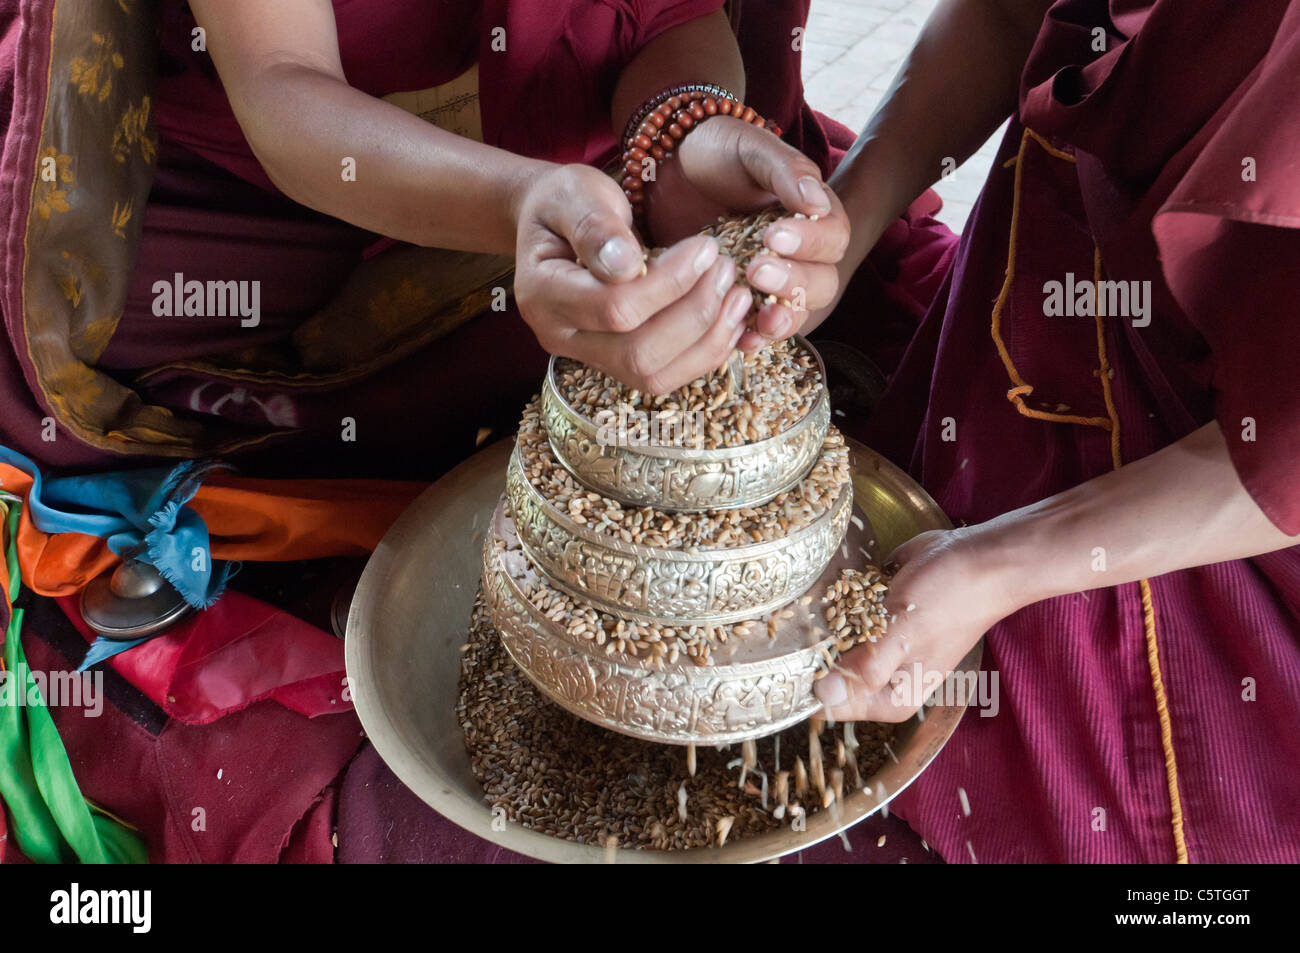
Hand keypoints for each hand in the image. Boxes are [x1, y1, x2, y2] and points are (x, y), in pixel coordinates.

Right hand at [513, 164, 752, 392]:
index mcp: (542, 293)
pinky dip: (704, 353)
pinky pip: (664, 377)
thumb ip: (595, 225)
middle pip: (636, 354)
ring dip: (706, 340)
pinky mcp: (616, 363)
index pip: (614, 308)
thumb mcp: (575, 194)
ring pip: (653, 375)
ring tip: (736, 295)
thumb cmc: (566, 203)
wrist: (557, 223)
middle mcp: (560, 337)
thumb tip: (626, 264)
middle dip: (694, 315)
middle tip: (726, 270)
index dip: (669, 284)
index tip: (706, 247)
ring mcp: (588, 357)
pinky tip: (729, 319)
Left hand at [643, 116, 850, 350]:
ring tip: (761, 318)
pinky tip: (741, 340)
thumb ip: (786, 170)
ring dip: (783, 318)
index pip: (833, 237)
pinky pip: (759, 331)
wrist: (668, 170)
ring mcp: (772, 283)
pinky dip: (754, 339)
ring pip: (797, 312)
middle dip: (794, 281)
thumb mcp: (750, 149)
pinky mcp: (741, 303)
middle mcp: (800, 254)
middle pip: (822, 282)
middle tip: (758, 270)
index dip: (811, 242)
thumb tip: (816, 202)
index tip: (774, 235)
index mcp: (813, 215)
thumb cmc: (716, 154)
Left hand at [814, 528, 1020, 722]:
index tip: (787, 655)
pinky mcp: (877, 616)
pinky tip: (836, 583)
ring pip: (831, 641)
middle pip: (827, 671)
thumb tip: (823, 697)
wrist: (980, 559)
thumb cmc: (949, 601)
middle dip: (810, 647)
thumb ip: (865, 669)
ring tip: (812, 599)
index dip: (805, 682)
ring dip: (821, 620)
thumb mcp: (904, 636)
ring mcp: (879, 645)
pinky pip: (844, 614)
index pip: (830, 705)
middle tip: (797, 620)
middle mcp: (883, 678)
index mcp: (892, 698)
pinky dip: (837, 599)